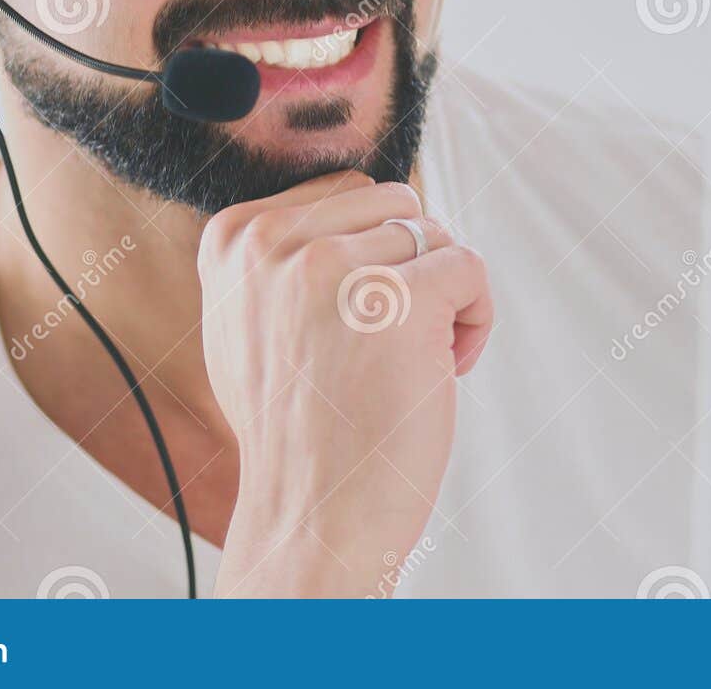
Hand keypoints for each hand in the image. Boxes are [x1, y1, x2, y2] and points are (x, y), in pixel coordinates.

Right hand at [198, 171, 490, 596]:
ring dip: (443, 296)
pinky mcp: (400, 301)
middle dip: (411, 265)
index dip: (372, 253)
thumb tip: (351, 204)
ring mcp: (336, 269)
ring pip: (435, 237)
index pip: (346, 193)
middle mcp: (277, 244)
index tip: (356, 321)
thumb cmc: (296, 431)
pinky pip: (470, 268)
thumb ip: (283, 257)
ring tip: (413, 360)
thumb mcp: (248, 322)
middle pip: (395, 206)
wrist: (311, 516)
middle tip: (391, 341)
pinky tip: (447, 367)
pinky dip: (476, 318)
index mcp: (235, 239)